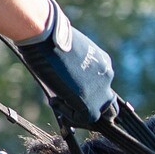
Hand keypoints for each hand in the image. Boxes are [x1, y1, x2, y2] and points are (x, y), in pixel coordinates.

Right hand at [16, 0, 116, 127]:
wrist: (45, 34)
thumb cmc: (49, 37)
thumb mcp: (69, 52)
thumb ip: (75, 67)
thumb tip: (65, 76)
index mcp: (103, 62)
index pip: (102, 85)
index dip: (87, 91)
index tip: (68, 88)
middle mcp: (106, 76)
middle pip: (109, 103)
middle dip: (92, 107)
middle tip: (70, 104)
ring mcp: (100, 90)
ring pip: (100, 113)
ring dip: (82, 112)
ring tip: (60, 101)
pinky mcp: (89, 101)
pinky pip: (84, 118)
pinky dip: (69, 115)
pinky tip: (54, 100)